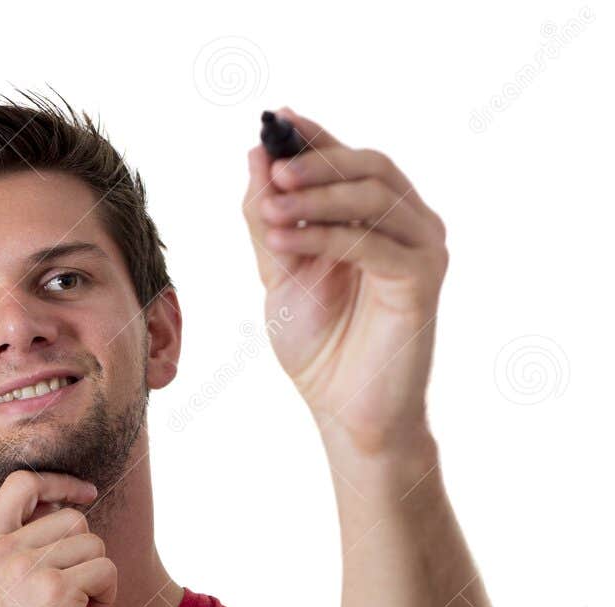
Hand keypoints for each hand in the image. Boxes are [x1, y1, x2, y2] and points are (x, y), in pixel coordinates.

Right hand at [0, 469, 117, 606]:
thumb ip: (20, 543)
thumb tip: (68, 504)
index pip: (21, 482)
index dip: (59, 482)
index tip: (85, 493)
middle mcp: (0, 552)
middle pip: (72, 520)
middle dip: (82, 556)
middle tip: (63, 597)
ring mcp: (28, 570)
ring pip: (94, 546)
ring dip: (94, 580)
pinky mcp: (59, 593)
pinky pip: (107, 572)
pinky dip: (105, 599)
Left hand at [242, 107, 448, 457]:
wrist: (347, 414)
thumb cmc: (320, 351)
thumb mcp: (280, 275)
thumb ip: (269, 219)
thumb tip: (256, 156)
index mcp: (377, 218)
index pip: (349, 160)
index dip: (315, 137)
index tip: (276, 119)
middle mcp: (408, 225)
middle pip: (369, 167)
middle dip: (317, 161)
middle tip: (275, 165)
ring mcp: (422, 249)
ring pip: (374, 197)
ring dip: (318, 196)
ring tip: (272, 205)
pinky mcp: (423, 279)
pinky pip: (373, 243)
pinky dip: (326, 236)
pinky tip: (285, 240)